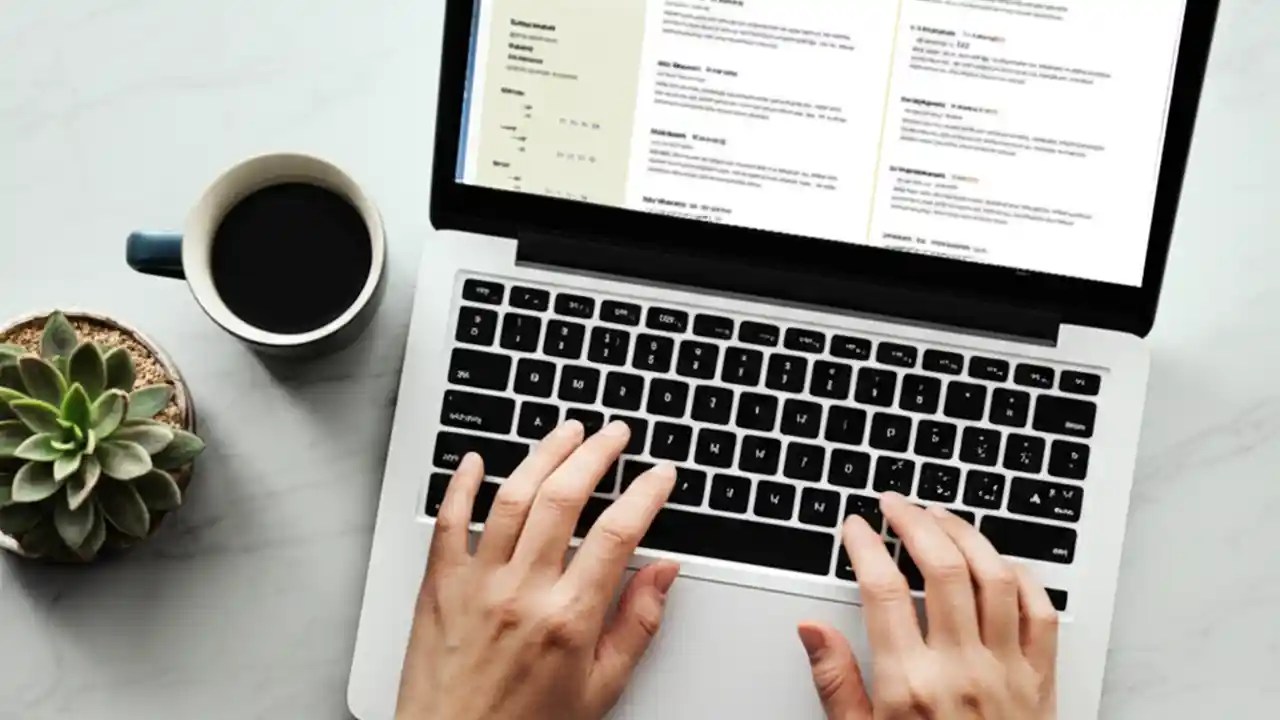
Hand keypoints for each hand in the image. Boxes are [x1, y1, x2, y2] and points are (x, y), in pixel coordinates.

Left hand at [396, 420, 679, 719]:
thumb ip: (637, 626)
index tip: (660, 474)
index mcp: (568, 619)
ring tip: (566, 431)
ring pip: (512, 497)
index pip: (617, 534)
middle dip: (596, 454)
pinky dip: (460, 485)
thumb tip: (664, 574)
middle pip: (565, 498)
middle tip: (615, 434)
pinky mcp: (438, 586)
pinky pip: (447, 522)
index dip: (645, 494)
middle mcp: (522, 592)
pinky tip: (475, 460)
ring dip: (543, 455)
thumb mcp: (600, 690)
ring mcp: (476, 584)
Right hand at [798, 493, 1058, 718]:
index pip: (882, 589)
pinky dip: (1021, 577)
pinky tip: (997, 563)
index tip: (854, 528)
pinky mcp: (1042, 681)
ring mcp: (1007, 672)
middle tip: (895, 504)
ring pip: (994, 576)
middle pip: (942, 567)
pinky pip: (1041, 611)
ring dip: (966, 535)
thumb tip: (811, 630)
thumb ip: (835, 683)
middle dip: (915, 521)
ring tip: (941, 517)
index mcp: (909, 685)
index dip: (864, 545)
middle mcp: (961, 670)